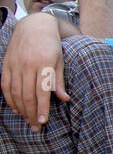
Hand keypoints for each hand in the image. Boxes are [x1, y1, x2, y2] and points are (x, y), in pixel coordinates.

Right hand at [1, 12, 67, 130]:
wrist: (34, 26)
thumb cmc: (51, 45)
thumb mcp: (60, 60)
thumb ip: (59, 81)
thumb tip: (65, 99)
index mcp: (43, 64)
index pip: (42, 91)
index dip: (42, 108)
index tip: (43, 121)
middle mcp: (27, 65)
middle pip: (28, 95)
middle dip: (31, 113)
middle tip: (36, 127)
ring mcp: (15, 65)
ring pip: (15, 92)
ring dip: (21, 109)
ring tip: (28, 120)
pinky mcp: (6, 64)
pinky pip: (5, 85)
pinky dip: (9, 99)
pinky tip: (16, 108)